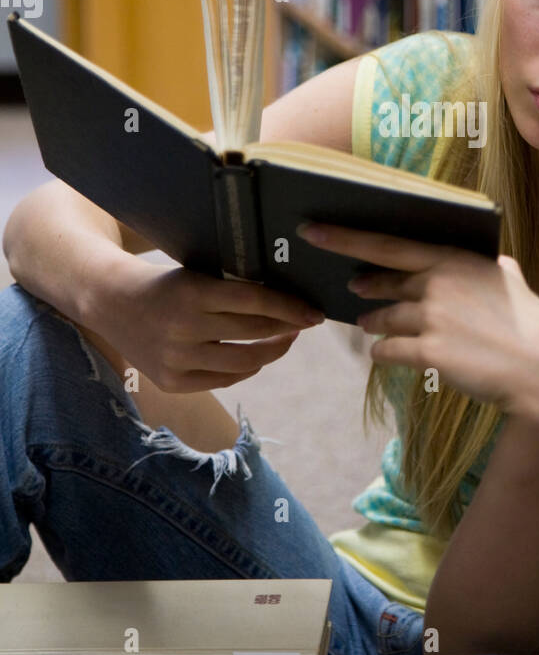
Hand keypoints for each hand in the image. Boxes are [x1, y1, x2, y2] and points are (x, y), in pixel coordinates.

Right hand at [91, 253, 325, 392]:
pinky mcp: (172, 381)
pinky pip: (224, 379)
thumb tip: (289, 300)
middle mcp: (184, 328)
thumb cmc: (163, 281)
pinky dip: (247, 368)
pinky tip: (258, 356)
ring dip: (273, 351)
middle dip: (288, 329)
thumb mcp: (196, 273)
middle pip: (254, 332)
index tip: (315, 312)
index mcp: (193, 292)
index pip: (255, 301)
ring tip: (286, 339)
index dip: (290, 307)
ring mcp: (177, 359)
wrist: (108, 301)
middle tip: (305, 323)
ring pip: (244, 361)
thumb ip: (233, 286)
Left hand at [296, 222, 538, 417]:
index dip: (346, 237)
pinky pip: (391, 350)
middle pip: (383, 281)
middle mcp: (439, 283)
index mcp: (456, 259)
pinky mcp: (431, 352)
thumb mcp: (516, 287)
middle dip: (363, 287)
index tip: (313, 230)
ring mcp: (434, 317)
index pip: (390, 244)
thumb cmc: (533, 328)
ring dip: (373, 322)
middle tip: (349, 289)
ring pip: (384, 318)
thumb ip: (501, 272)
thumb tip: (503, 265)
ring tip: (368, 324)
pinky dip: (384, 352)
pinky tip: (381, 355)